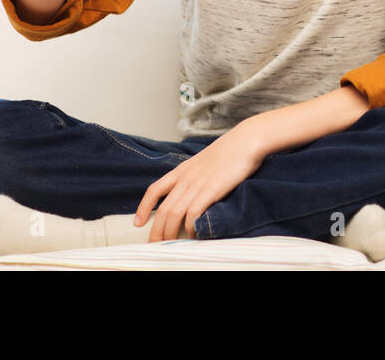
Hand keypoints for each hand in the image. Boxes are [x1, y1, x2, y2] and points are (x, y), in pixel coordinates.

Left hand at [133, 120, 266, 241]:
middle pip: (163, 209)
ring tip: (169, 245)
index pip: (154, 189)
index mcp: (183, 169)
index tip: (138, 222)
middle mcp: (186, 178)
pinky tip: (193, 234)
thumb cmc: (232, 149)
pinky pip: (193, 213)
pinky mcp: (211, 190)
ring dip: (169, 232)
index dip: (144, 207)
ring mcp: (198, 184)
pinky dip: (190, 227)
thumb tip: (195, 189)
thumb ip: (197, 174)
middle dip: (156, 230)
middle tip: (155, 244)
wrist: (246, 140)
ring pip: (174, 213)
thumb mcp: (207, 160)